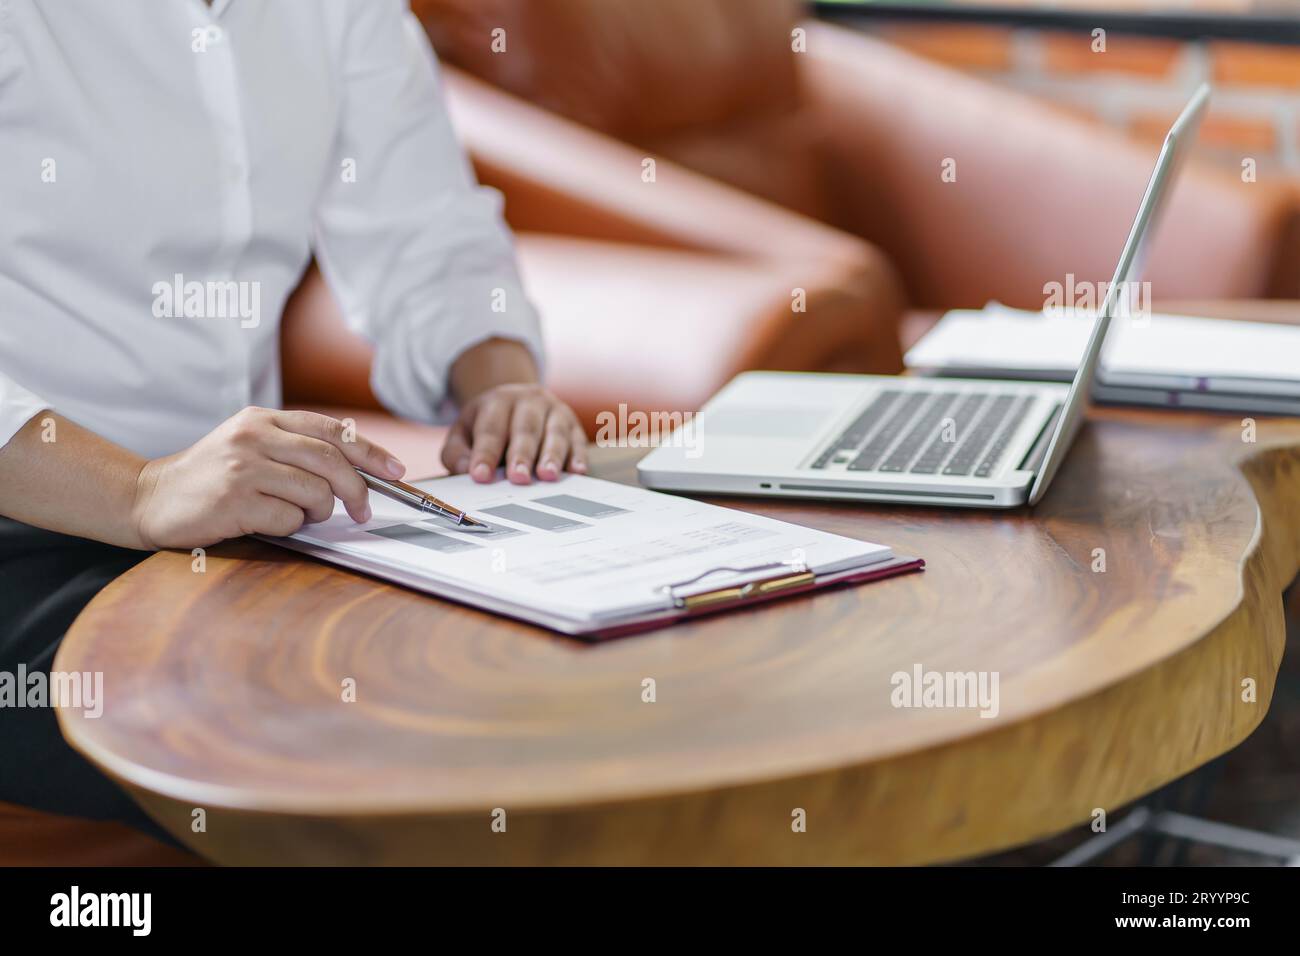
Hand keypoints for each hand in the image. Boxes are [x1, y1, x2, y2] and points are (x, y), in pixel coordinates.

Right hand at [131, 407, 404, 548]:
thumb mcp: (250, 446)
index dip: (370, 452)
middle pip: (332, 461)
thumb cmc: (211, 478)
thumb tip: (358, 471)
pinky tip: (267, 522)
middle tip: (362, 512)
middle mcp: (254, 436)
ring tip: (296, 514)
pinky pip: (289, 518)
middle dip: (357, 491)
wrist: (151, 498)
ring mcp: (243, 467)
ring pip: (315, 491)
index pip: (332, 430)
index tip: (395, 471)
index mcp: (264, 419)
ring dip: (317, 512)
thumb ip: (295, 449)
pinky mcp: (234, 499)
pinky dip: (289, 527)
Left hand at [441, 384, 586, 483]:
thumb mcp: (463, 432)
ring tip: (548, 475)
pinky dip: (578, 456)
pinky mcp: (574, 426)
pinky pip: (578, 441)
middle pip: (525, 429)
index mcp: (498, 402)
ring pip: (555, 433)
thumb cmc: (488, 425)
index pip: (490, 429)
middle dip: (522, 455)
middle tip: (518, 477)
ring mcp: (555, 412)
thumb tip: (465, 471)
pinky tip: (576, 472)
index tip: (481, 476)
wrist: (517, 400)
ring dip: (552, 455)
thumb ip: (457, 453)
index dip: (485, 453)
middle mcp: (529, 402)